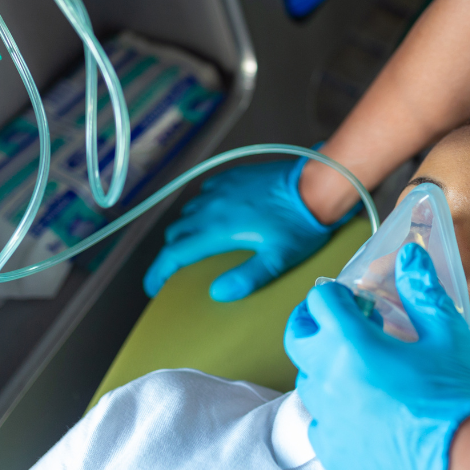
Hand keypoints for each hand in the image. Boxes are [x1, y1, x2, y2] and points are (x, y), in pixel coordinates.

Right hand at [143, 157, 342, 300]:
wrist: (316, 185)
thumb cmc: (300, 223)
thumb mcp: (277, 259)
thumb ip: (246, 278)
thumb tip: (218, 293)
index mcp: (218, 229)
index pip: (174, 254)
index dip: (158, 273)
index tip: (154, 286)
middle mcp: (212, 206)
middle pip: (176, 233)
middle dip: (173, 253)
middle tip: (180, 269)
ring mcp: (222, 188)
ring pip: (188, 212)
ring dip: (187, 229)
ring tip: (198, 244)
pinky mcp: (233, 176)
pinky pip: (205, 192)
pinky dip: (203, 207)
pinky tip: (217, 214)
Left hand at [285, 244, 469, 469]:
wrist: (468, 465)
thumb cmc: (459, 402)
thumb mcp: (448, 336)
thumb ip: (422, 292)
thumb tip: (409, 259)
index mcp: (352, 346)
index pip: (320, 302)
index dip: (338, 293)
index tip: (358, 299)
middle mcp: (330, 382)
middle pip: (297, 337)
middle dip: (314, 322)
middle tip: (343, 321)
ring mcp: (329, 421)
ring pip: (306, 380)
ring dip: (323, 365)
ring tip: (359, 365)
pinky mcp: (337, 453)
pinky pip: (318, 423)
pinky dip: (331, 409)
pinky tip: (361, 407)